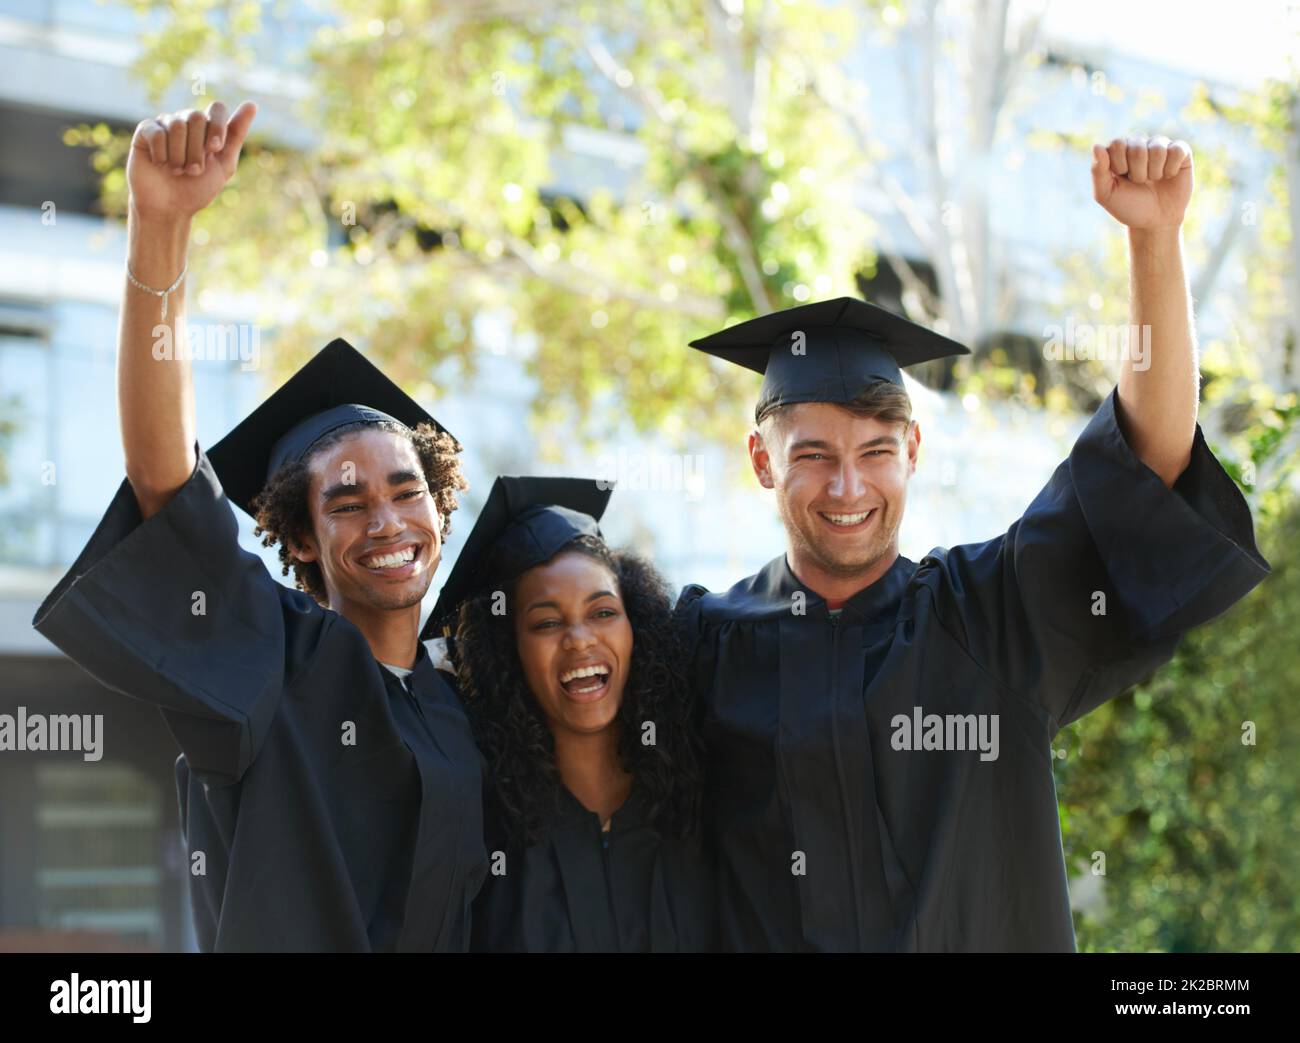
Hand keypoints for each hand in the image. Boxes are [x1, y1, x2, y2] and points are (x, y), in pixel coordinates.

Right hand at [127, 100, 256, 221]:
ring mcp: (165, 124)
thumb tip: (251, 104)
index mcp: (207, 128)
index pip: (217, 108)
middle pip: (196, 116)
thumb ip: (236, 135)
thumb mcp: (224, 164)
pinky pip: (156, 132)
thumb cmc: (197, 188)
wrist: (169, 208)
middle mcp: (186, 121)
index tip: (214, 149)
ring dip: (180, 155)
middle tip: (193, 170)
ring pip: (176, 125)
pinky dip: (161, 153)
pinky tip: (160, 164)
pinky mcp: (145, 131)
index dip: (217, 127)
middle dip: (197, 149)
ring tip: (177, 171)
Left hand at [1091, 135, 1193, 230]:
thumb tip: (1097, 146)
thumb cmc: (1128, 206)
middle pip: (1137, 148)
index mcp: (1118, 150)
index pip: (1118, 143)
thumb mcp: (1106, 194)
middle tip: (1140, 182)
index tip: (1122, 179)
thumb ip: (1098, 171)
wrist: (1155, 220)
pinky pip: (1177, 150)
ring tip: (1153, 180)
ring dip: (1154, 172)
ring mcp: (1160, 145)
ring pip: (1157, 149)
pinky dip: (1171, 169)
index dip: (1120, 165)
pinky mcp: (1180, 151)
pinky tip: (1169, 176)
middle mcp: (1139, 143)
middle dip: (1137, 173)